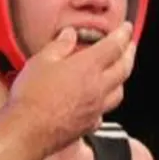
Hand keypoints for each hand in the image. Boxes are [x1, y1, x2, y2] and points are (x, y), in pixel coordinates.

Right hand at [8, 22, 135, 151]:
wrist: (28, 131)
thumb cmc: (32, 97)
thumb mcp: (41, 61)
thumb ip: (59, 46)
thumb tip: (69, 35)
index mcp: (88, 67)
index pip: (114, 46)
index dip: (123, 35)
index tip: (127, 28)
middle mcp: (98, 88)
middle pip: (124, 68)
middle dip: (129, 54)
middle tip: (130, 46)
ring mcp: (96, 108)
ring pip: (119, 92)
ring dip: (122, 79)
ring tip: (119, 72)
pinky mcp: (89, 125)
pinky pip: (105, 111)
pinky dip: (106, 102)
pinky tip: (100, 101)